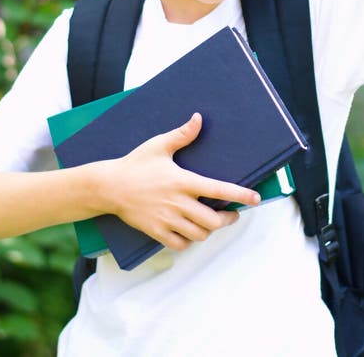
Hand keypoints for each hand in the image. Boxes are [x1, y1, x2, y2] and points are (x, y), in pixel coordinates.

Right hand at [105, 113, 260, 251]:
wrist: (108, 186)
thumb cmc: (135, 164)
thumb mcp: (159, 145)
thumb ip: (182, 135)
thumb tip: (199, 118)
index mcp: (183, 181)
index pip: (218, 189)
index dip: (240, 195)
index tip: (255, 199)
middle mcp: (178, 203)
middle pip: (213, 220)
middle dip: (227, 219)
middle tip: (231, 214)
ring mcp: (167, 219)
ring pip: (199, 234)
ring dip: (208, 230)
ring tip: (211, 222)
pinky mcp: (156, 231)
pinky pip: (179, 244)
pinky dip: (188, 241)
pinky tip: (189, 232)